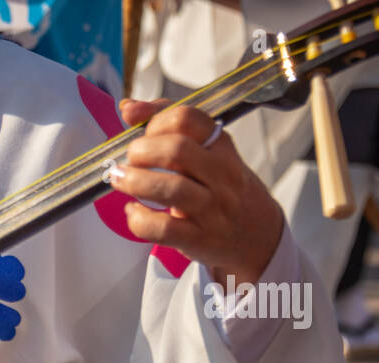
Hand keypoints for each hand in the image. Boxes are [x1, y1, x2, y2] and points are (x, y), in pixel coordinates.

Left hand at [109, 99, 283, 287]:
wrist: (258, 235)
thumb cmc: (223, 189)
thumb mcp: (209, 154)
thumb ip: (170, 128)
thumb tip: (128, 108)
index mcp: (222, 147)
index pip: (188, 118)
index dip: (155, 120)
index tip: (143, 131)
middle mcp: (221, 175)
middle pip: (177, 150)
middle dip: (141, 151)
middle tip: (130, 159)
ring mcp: (212, 209)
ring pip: (171, 189)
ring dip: (135, 181)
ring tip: (120, 180)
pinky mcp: (199, 239)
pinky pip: (163, 228)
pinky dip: (139, 219)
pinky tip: (133, 212)